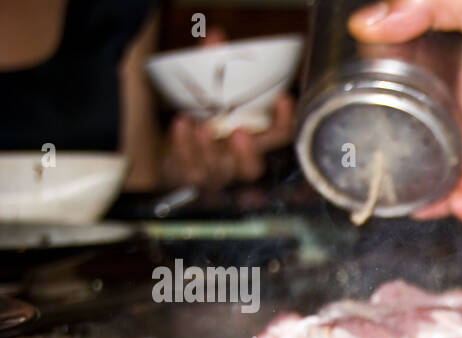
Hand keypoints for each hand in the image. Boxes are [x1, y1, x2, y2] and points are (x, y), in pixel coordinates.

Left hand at [160, 29, 295, 188]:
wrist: (174, 151)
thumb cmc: (203, 120)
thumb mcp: (211, 93)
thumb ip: (214, 66)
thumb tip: (217, 37)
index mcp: (253, 141)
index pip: (279, 138)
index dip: (285, 122)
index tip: (283, 99)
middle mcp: (236, 161)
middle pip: (251, 167)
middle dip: (247, 152)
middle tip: (242, 133)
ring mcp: (213, 171)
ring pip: (217, 168)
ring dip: (209, 148)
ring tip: (200, 127)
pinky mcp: (189, 174)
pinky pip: (189, 165)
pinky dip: (184, 145)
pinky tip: (181, 125)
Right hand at [349, 0, 461, 232]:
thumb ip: (426, 8)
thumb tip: (368, 24)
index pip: (446, 107)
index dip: (415, 123)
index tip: (381, 134)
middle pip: (460, 152)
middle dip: (427, 168)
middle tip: (392, 176)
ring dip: (450, 196)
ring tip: (417, 199)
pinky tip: (461, 209)